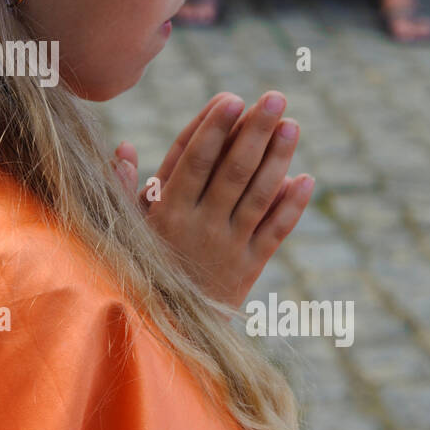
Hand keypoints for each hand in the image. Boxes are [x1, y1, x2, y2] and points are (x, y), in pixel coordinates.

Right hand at [111, 92, 313, 308]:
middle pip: (233, 169)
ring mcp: (229, 245)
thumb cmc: (141, 268)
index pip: (194, 159)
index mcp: (168, 211)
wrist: (167, 332)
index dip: (214, 127)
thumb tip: (125, 148)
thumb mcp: (125, 230)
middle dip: (255, 130)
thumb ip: (124, 188)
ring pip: (259, 195)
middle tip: (274, 97)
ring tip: (292, 125)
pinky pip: (275, 232)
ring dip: (278, 158)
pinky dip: (292, 206)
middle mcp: (201, 225)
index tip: (231, 97)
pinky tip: (305, 178)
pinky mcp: (250, 266)